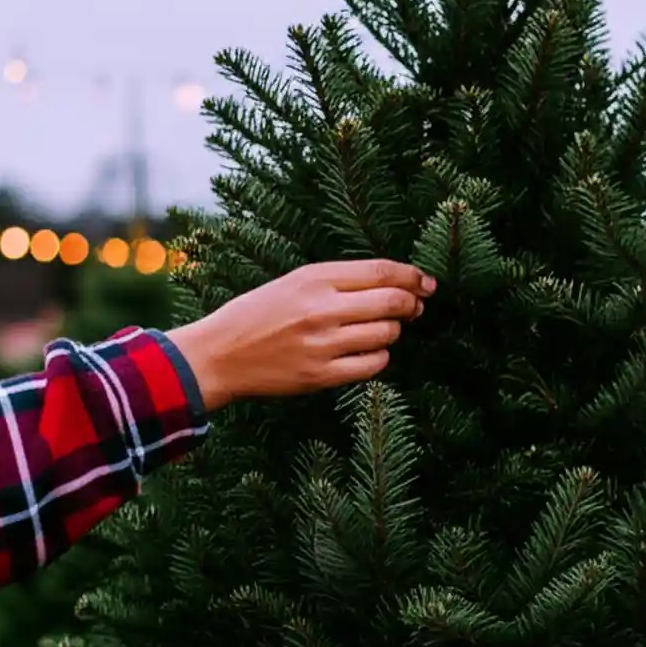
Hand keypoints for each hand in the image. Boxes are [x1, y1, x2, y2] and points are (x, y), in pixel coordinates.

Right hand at [167, 259, 436, 411]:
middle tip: (414, 307)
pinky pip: (373, 364)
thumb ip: (339, 281)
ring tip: (382, 330)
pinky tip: (368, 352)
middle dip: (412, 304)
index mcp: (314, 278)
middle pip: (393, 301)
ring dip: (394, 331)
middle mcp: (322, 308)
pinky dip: (379, 357)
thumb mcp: (293, 282)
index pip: (382, 271)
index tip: (426, 283)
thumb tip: (393, 284)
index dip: (412, 276)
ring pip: (387, 334)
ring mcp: (323, 344)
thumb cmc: (256, 315)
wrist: (218, 355)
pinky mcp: (322, 375)